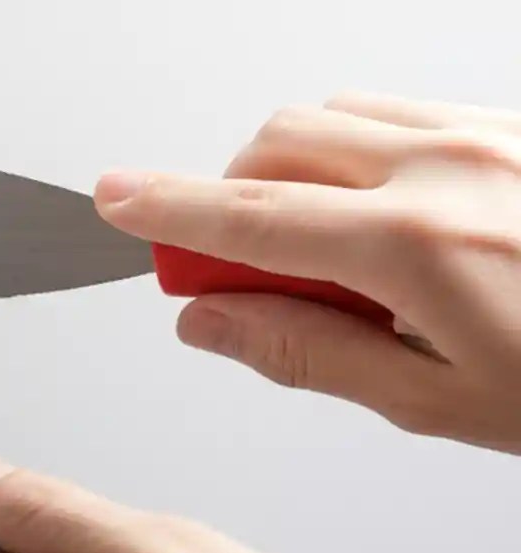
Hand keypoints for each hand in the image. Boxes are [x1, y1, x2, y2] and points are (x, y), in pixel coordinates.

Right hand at [95, 92, 520, 454]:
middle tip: (228, 276)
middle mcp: (445, 167)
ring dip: (286, 172)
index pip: (245, 219)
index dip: (164, 210)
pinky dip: (351, 153)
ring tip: (315, 253)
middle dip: (224, 197)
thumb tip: (211, 324)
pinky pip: (394, 111)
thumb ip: (304, 352)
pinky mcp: (508, 123)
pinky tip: (376, 217)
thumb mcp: (435, 399)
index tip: (112, 203)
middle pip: (275, 145)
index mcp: (415, 245)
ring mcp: (483, 132)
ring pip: (329, 116)